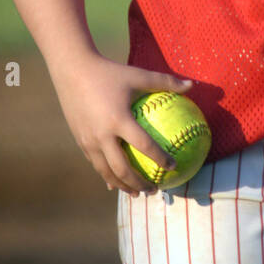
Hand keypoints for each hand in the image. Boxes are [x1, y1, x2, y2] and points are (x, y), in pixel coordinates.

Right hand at [49, 51, 193, 195]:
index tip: (174, 167)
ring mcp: (88, 140)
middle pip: (122, 169)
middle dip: (140, 184)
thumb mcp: (137, 75)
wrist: (72, 70)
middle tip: (155, 190)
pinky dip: (107, 175)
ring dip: (123, 185)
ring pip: (106, 172)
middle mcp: (101, 135)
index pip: (144, 145)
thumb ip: (165, 81)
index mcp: (118, 120)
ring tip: (137, 193)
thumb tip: (191, 85)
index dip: (160, 158)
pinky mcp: (80, 141)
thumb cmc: (109, 72)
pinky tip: (116, 180)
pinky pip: (95, 163)